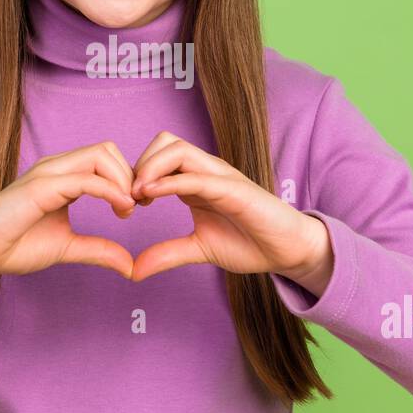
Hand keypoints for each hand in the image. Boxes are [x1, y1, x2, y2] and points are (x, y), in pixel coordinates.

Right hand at [0, 141, 138, 283]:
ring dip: (123, 180)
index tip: (134, 208)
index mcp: (63, 176)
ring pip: (100, 155)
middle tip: (134, 207)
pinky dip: (110, 191)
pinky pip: (85, 179)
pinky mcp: (41, 187)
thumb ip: (98, 250)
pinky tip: (119, 210)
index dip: (127, 178)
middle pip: (107, 149)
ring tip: (126, 209)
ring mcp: (47, 173)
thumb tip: (130, 265)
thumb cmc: (15, 245)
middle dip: (130, 175)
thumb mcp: (68, 247)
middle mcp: (56, 167)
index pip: (105, 158)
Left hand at [128, 131, 333, 284]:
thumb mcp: (199, 249)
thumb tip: (134, 270)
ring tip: (138, 196)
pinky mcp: (234, 189)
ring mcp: (221, 177)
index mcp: (196, 180)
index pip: (159, 156)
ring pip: (178, 149)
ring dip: (151, 168)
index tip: (124, 203)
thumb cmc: (250, 243)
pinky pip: (197, 177)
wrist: (288, 252)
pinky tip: (152, 196)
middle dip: (140, 164)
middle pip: (164, 142)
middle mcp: (207, 171)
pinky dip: (171, 182)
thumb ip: (168, 254)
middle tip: (128, 197)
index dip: (136, 173)